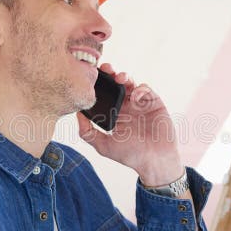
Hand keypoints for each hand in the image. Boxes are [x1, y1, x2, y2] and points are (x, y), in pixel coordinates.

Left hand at [77, 63, 183, 185]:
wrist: (154, 162)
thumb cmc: (130, 155)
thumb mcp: (103, 145)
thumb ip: (88, 132)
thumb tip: (76, 114)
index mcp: (115, 112)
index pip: (105, 93)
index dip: (99, 83)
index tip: (90, 76)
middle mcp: (127, 105)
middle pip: (117, 83)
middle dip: (110, 73)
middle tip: (105, 68)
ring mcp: (141, 104)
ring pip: (131, 83)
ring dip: (125, 77)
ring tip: (119, 78)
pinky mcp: (154, 103)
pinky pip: (146, 90)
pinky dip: (140, 89)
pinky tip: (135, 95)